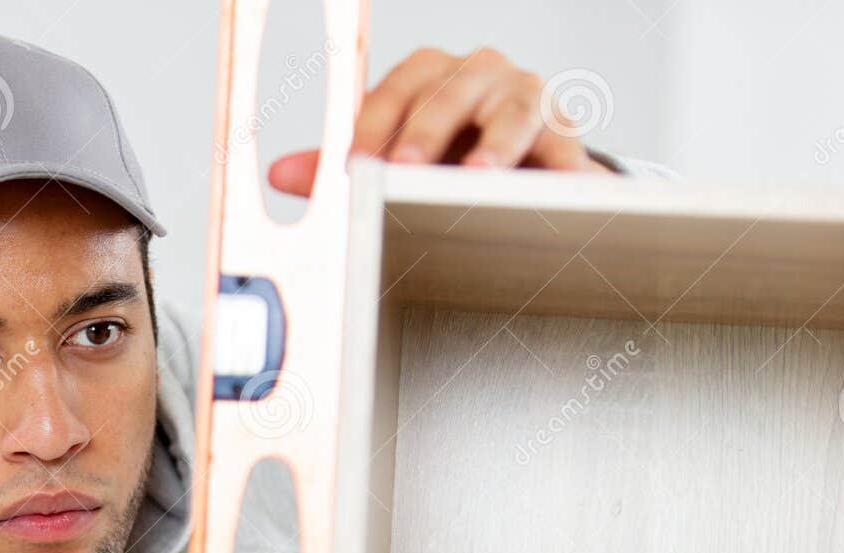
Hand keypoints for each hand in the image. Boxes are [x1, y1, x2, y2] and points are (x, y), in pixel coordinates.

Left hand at [268, 46, 613, 194]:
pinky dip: (559, 167)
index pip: (395, 90)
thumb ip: (342, 165)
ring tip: (478, 174)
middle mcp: (477, 75)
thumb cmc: (450, 153)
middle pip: (449, 94)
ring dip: (493, 145)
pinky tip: (550, 186)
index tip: (353, 165)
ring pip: (510, 113)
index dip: (372, 126)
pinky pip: (561, 146)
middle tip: (403, 168)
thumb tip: (280, 175)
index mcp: (429, 76)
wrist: (521, 161)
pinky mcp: (563, 130)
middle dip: (425, 133)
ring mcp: (524, 97)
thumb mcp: (395, 157)